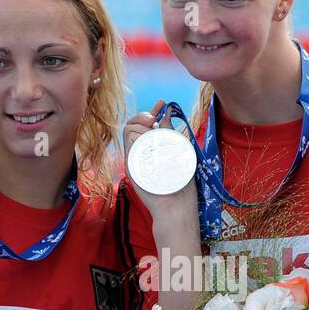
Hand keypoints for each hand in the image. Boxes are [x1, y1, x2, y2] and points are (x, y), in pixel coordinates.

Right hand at [123, 99, 198, 221]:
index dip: (149, 112)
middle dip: (143, 116)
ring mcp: (134, 159)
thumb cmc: (180, 183)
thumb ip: (169, 134)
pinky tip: (148, 139)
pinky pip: (128, 143)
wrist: (175, 206)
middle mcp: (140, 153)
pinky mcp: (130, 165)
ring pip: (129, 130)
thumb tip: (167, 113)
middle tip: (153, 120)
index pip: (143, 125)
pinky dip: (136, 136)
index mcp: (151, 148)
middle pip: (133, 124)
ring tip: (152, 132)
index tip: (161, 104)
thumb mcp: (176, 152)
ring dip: (140, 126)